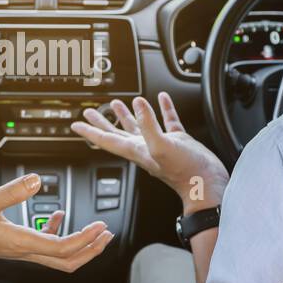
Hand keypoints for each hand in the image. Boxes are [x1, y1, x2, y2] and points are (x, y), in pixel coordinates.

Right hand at [0, 173, 113, 270]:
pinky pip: (46, 246)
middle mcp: (25, 251)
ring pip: (60, 257)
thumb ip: (13, 191)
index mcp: (21, 241)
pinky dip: (60, 234)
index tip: (100, 227)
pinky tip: (60, 216)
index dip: (85, 239)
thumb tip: (37, 180)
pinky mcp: (18, 245)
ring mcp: (22, 250)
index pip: (62, 248)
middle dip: (91, 250)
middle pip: (67, 261)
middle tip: (107, 234)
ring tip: (96, 230)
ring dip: (81, 245)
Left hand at [71, 92, 227, 213]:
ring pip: (139, 126)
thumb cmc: (184, 171)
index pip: (107, 139)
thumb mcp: (161, 146)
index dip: (90, 131)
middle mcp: (145, 147)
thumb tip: (138, 104)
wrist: (206, 183)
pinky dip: (163, 109)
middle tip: (90, 112)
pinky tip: (162, 100)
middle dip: (103, 122)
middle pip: (117, 133)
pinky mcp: (177, 141)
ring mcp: (160, 144)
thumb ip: (148, 125)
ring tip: (118, 104)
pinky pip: (167, 121)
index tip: (76, 124)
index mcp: (136, 150)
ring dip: (128, 115)